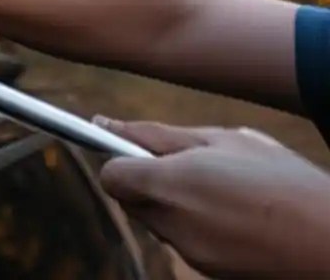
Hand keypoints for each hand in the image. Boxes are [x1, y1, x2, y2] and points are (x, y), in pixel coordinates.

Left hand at [96, 117, 329, 278]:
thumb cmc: (284, 181)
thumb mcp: (227, 141)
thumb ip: (160, 136)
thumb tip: (106, 125)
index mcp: (170, 185)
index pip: (112, 176)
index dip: (124, 160)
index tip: (142, 150)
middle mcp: (171, 224)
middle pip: (134, 200)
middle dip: (153, 182)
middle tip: (198, 166)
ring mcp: (188, 253)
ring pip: (161, 222)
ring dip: (178, 205)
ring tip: (228, 192)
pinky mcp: (206, 272)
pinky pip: (187, 242)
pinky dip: (200, 227)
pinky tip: (238, 217)